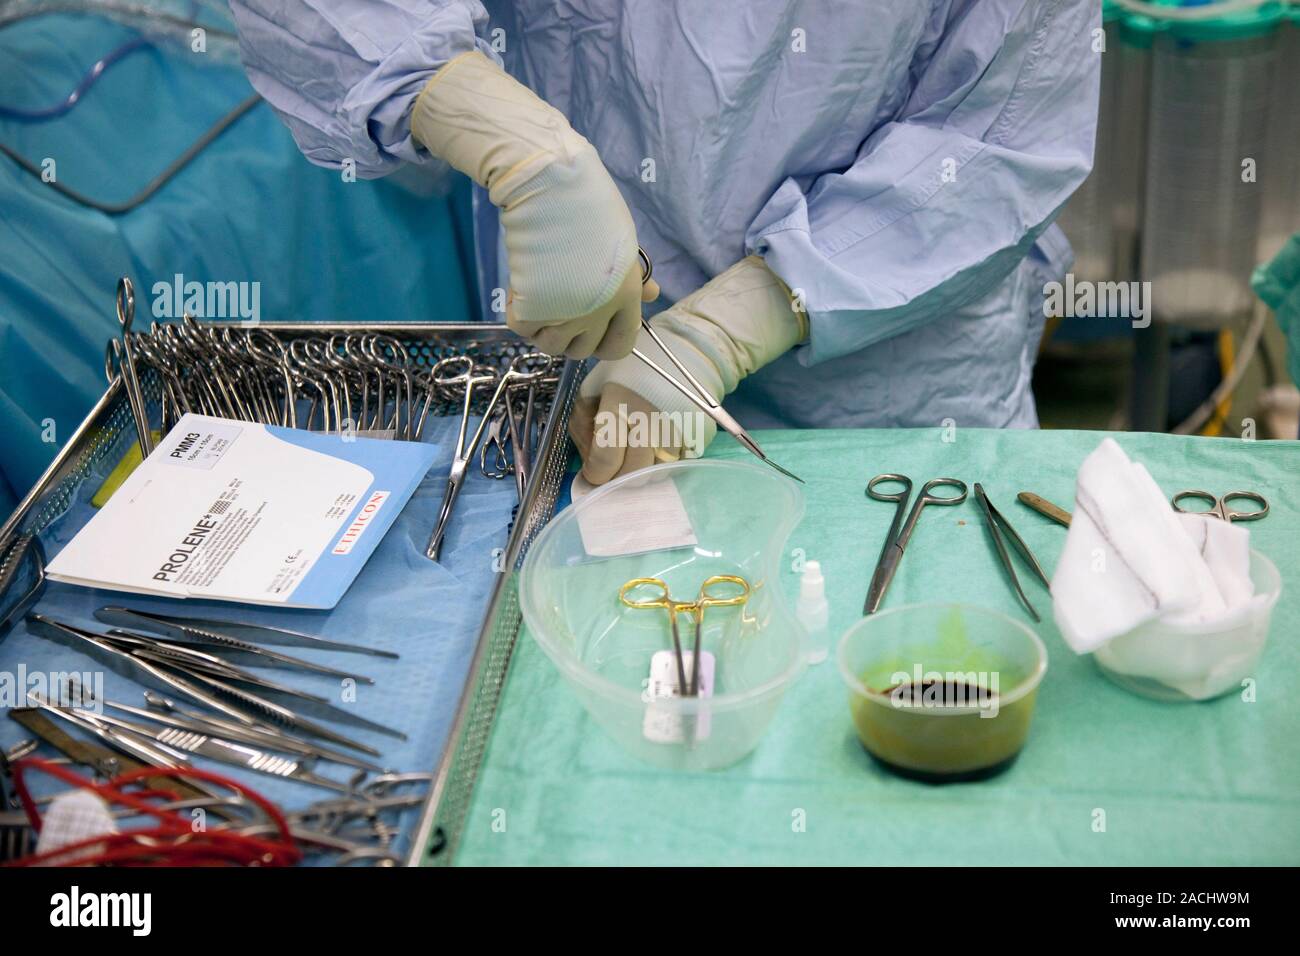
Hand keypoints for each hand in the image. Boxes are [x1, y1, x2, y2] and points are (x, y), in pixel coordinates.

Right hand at [411, 51, 655, 357]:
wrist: (553, 189)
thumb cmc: (590, 209)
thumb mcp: (622, 244)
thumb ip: (632, 278)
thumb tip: (652, 294)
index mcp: (625, 298)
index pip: (620, 347)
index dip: (604, 342)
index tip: (592, 329)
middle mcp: (598, 312)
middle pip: (581, 350)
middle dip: (571, 335)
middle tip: (559, 306)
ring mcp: (565, 314)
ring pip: (551, 345)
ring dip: (543, 328)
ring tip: (540, 297)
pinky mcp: (532, 309)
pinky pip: (523, 328)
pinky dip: (519, 314)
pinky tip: (523, 289)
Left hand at [570, 256, 806, 483]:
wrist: (684, 355)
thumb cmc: (631, 372)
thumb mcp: (594, 389)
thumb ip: (584, 426)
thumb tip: (589, 466)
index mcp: (620, 403)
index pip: (605, 461)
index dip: (596, 473)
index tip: (594, 470)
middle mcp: (651, 420)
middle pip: (632, 475)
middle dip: (618, 476)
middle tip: (614, 465)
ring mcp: (677, 431)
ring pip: (653, 475)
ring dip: (641, 470)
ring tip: (636, 450)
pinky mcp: (697, 438)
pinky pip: (673, 467)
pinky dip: (661, 463)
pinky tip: (656, 446)